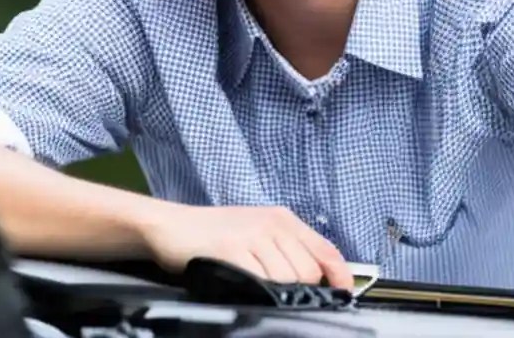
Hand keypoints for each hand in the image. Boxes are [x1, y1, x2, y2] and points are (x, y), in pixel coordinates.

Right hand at [139, 204, 353, 289]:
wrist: (170, 226)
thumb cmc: (213, 234)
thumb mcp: (257, 233)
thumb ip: (286, 251)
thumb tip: (315, 279)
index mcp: (282, 219)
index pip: (326, 251)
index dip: (340, 277)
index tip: (343, 294)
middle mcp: (271, 224)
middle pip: (308, 271)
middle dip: (300, 290)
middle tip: (278, 292)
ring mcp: (251, 235)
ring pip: (287, 279)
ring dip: (276, 293)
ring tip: (255, 287)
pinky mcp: (231, 249)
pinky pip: (260, 280)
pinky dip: (258, 290)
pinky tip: (244, 286)